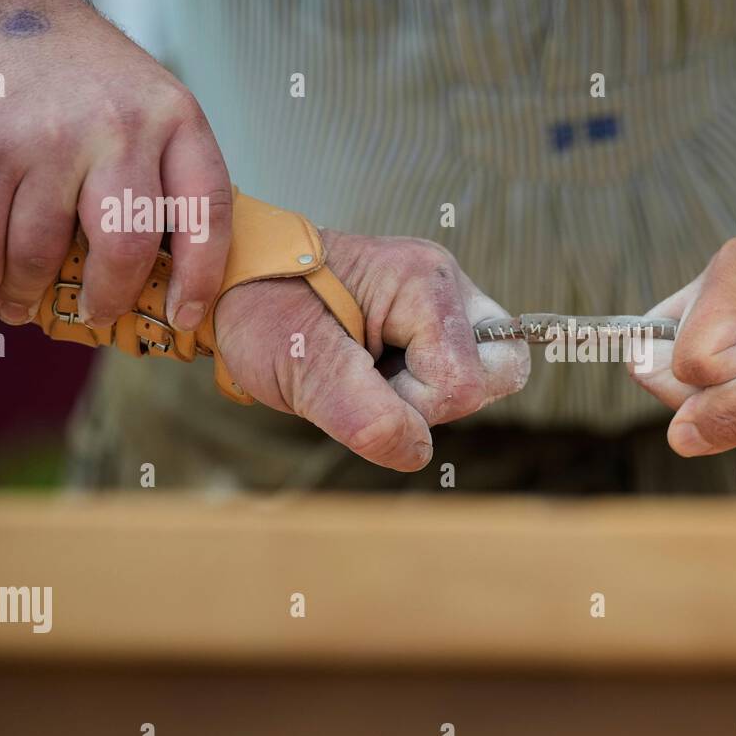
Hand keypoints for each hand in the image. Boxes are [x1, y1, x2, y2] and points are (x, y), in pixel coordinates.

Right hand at [0, 0, 230, 330]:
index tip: (185, 316)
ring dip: (28, 292)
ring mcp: (48, 138)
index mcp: (177, 122)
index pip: (207, 215)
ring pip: (40, 252)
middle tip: (95, 314)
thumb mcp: (159, 110)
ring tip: (23, 304)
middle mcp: (118, 128)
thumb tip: (183, 274)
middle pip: (123, 248)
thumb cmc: (95, 80)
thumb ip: (175, 176)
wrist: (12, 12)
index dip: (200, 278)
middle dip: (107, 297)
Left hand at [214, 231, 529, 470]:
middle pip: (502, 368)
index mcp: (424, 282)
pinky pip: (459, 371)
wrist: (233, 283)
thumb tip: (416, 453)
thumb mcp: (301, 365)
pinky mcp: (434, 320)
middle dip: (445, 397)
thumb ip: (363, 414)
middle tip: (381, 386)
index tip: (354, 383)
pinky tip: (374, 372)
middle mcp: (446, 283)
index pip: (463, 380)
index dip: (414, 405)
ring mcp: (445, 300)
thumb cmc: (261, 311)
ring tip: (370, 375)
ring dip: (429, 394)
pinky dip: (420, 387)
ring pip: (486, 375)